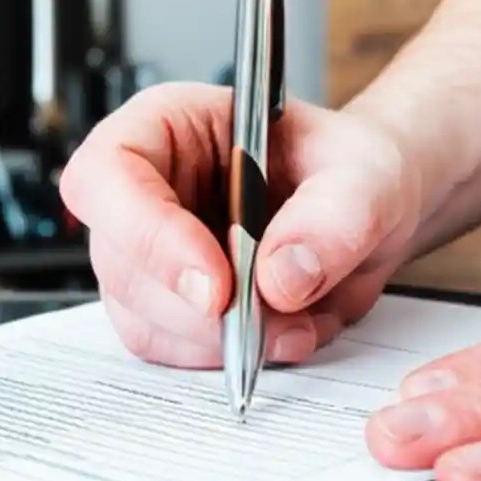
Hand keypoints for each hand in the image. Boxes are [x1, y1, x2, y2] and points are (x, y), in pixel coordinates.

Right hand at [59, 82, 425, 367]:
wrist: (373, 213)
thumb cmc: (355, 169)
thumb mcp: (368, 173)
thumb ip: (333, 216)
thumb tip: (280, 277)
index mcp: (168, 125)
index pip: (107, 173)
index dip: (148, 233)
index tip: (217, 285)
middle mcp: (144, 188)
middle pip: (119, 258)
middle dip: (197, 306)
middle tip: (274, 316)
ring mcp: (147, 252)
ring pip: (139, 314)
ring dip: (216, 337)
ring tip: (294, 322)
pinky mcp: (165, 304)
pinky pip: (167, 347)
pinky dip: (225, 355)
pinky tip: (277, 333)